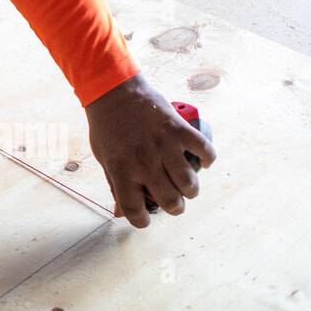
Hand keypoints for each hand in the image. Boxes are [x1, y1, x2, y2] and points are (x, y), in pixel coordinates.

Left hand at [86, 73, 216, 227]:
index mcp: (121, 170)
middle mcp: (144, 161)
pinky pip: (205, 152)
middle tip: (173, 200)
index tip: (146, 217)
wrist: (113, 91)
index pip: (135, 210)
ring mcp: (164, 146)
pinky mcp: (180, 130)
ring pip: (189, 184)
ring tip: (185, 183)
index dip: (142, 220)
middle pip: (170, 202)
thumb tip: (122, 213)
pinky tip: (200, 159)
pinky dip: (207, 159)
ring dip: (191, 189)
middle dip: (175, 207)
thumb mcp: (103, 157)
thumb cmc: (106, 126)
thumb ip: (115, 184)